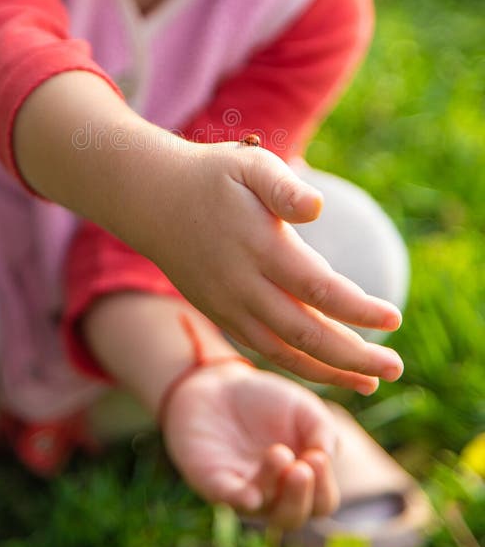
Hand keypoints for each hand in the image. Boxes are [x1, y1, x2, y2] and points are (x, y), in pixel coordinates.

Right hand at [138, 141, 402, 393]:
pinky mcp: (218, 312)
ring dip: (328, 372)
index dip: (358, 310)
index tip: (393, 319)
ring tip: (369, 382)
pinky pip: (261, 348)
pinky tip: (324, 369)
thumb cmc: (212, 175)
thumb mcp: (250, 164)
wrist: (151, 199)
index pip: (317, 288)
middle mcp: (241, 284)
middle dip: (353, 356)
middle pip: (304, 333)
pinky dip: (296, 365)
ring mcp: (226, 304)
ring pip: (282, 351)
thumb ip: (285, 187)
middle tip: (395, 366)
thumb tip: (319, 207)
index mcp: (258, 246)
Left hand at [162, 360, 339, 528]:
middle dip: (301, 497)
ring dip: (275, 486)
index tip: (318, 457)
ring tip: (278, 453)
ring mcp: (244, 490)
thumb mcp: (302, 406)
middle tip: (302, 468)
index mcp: (300, 479)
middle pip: (293, 517)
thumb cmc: (266, 399)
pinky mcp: (215, 482)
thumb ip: (322, 427)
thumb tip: (328, 453)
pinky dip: (242, 500)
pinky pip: (229, 500)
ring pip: (264, 510)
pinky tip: (252, 494)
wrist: (220, 385)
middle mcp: (273, 493)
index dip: (323, 487)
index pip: (320, 502)